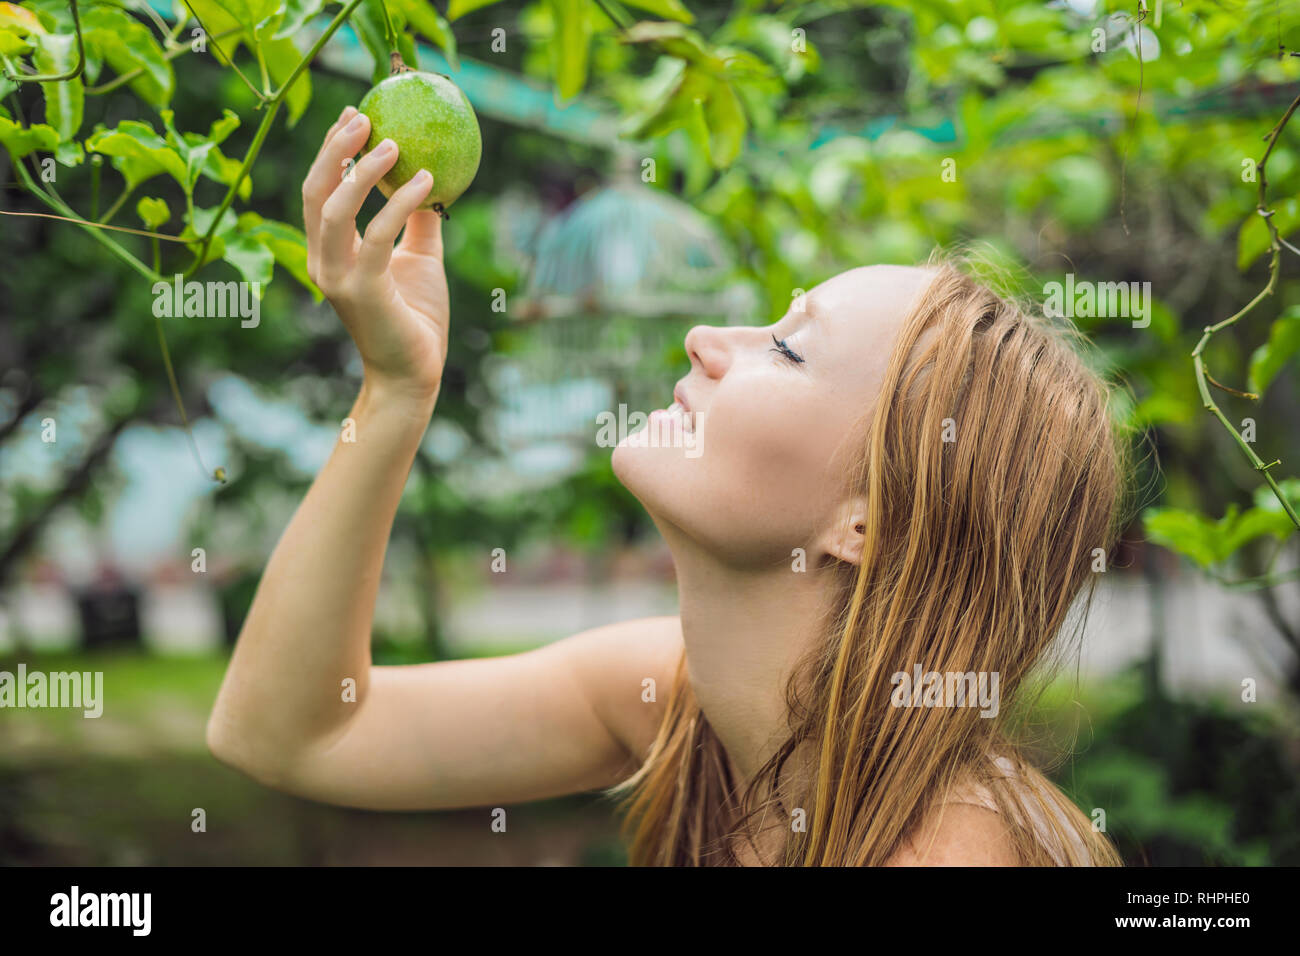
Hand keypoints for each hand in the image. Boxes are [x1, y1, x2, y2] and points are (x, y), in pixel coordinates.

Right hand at [302, 105, 448, 400]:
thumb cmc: (415, 317)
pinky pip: (378, 234)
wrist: (414, 372)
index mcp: (328, 253)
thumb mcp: (417, 259)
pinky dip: (401, 202)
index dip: (331, 151)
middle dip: (335, 148)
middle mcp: (323, 262)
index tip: (354, 116)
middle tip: (363, 116)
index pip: (319, 192)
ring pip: (335, 209)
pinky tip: (426, 182)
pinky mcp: (363, 290)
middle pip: (315, 192)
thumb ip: (415, 222)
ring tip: (394, 143)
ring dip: (362, 170)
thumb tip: (429, 178)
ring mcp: (338, 277)